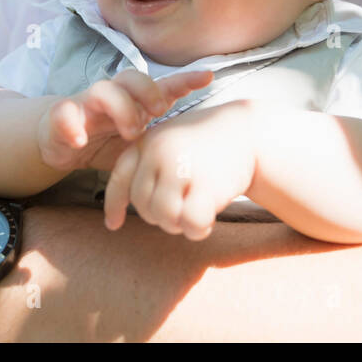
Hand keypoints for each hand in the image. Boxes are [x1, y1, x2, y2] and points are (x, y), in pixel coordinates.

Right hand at [37, 68, 212, 172]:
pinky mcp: (61, 117)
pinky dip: (72, 125)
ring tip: (130, 132)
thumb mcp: (138, 147)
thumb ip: (160, 147)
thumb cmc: (106, 142)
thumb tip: (198, 161)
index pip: (161, 86)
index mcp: (134, 102)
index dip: (184, 80)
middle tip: (160, 112)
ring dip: (120, 107)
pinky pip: (64, 112)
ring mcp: (86, 104)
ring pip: (102, 89)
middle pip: (131, 77)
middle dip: (149, 90)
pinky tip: (81, 140)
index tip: (208, 77)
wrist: (62, 143)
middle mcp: (112, 97)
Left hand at [103, 99, 258, 239]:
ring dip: (178, 224)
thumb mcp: (172, 143)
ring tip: (195, 212)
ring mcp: (181, 167)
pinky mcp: (205, 184)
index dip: (114, 205)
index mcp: (148, 141)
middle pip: (142, 204)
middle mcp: (159, 152)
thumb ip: (149, 168)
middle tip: (183, 209)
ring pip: (163, 216)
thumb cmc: (208, 143)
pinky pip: (189, 222)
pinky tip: (208, 219)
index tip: (113, 225)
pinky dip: (198, 229)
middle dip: (159, 216)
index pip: (121, 179)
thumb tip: (125, 211)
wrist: (248, 132)